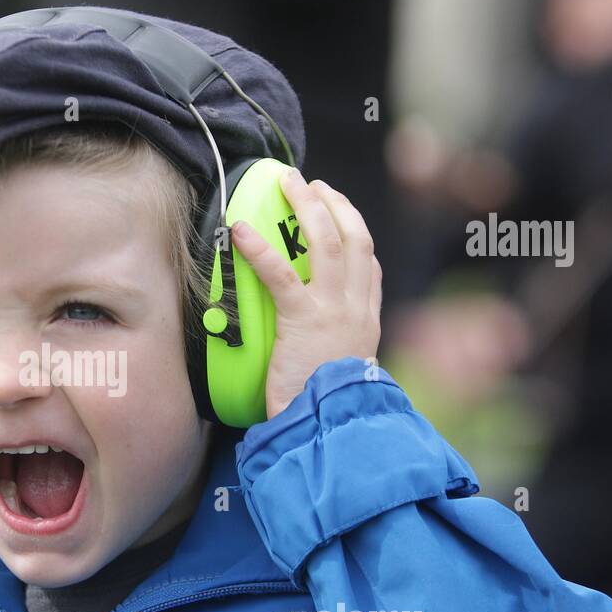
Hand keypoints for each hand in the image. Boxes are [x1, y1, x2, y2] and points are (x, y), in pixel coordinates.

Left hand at [231, 167, 382, 420]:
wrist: (330, 430)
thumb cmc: (327, 412)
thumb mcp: (340, 377)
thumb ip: (332, 354)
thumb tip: (315, 349)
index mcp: (366, 324)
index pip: (369, 268)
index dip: (356, 234)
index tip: (341, 215)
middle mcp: (357, 310)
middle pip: (354, 239)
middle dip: (334, 205)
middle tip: (311, 184)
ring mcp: (334, 311)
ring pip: (327, 241)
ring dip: (306, 206)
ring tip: (287, 181)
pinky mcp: (304, 320)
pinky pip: (281, 274)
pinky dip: (260, 249)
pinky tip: (241, 230)